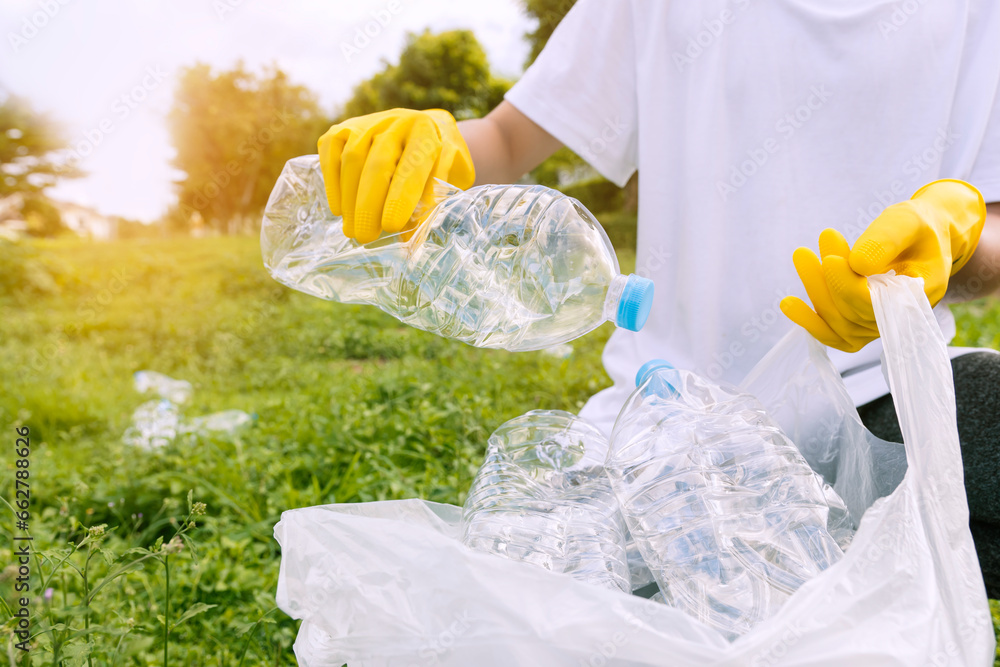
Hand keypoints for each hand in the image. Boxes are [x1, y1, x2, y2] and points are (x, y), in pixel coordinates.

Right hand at [317, 108, 475, 243]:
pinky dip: (332, 183)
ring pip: (352, 159)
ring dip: (349, 199)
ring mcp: (367, 122)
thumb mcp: (448, 180)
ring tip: (352, 230)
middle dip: (368, 204)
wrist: (423, 128)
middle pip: (377, 164)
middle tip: (365, 237)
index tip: (391, 226)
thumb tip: (408, 241)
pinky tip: (338, 209)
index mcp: (426, 132)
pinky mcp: (343, 128)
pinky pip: (331, 152)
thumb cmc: (439, 161)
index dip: (400, 197)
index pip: (411, 166)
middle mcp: (396, 121)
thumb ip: (431, 205)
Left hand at [780, 179, 985, 351]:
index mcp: (921, 294)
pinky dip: (810, 321)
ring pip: (839, 323)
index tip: (829, 259)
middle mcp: (902, 319)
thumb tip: (857, 264)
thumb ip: (886, 240)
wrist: (920, 239)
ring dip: (815, 291)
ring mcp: (880, 327)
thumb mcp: (906, 221)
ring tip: (802, 256)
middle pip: (853, 313)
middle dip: (826, 281)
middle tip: (804, 251)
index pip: (878, 303)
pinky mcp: (861, 328)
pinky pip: (833, 335)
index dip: (848, 285)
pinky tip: (788, 304)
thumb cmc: (915, 227)